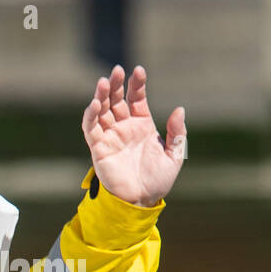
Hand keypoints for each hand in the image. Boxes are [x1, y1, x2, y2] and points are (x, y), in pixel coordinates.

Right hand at [81, 65, 185, 207]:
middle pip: (117, 100)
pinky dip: (90, 115)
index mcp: (143, 125)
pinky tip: (95, 104)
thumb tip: (179, 109)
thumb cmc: (158, 181)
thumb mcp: (174, 155)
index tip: (138, 70)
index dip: (137, 84)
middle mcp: (125, 127)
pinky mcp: (99, 147)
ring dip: (102, 95)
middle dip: (116, 84)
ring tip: (104, 82)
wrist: (141, 201)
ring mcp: (111, 136)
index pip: (137, 98)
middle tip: (117, 70)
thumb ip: (177, 133)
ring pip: (102, 110)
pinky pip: (91, 128)